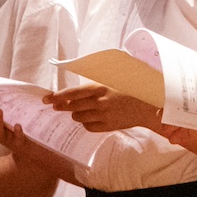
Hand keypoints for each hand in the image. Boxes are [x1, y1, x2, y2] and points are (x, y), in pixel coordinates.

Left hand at [42, 85, 162, 132]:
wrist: (150, 104)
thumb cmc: (133, 85)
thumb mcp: (116, 75)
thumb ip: (98, 74)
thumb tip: (81, 69)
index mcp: (100, 87)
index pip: (72, 93)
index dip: (57, 97)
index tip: (47, 99)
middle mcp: (99, 102)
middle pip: (72, 107)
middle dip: (62, 106)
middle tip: (56, 106)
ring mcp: (104, 116)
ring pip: (79, 117)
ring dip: (76, 113)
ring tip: (78, 110)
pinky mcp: (108, 126)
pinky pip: (89, 127)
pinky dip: (86, 123)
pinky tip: (90, 118)